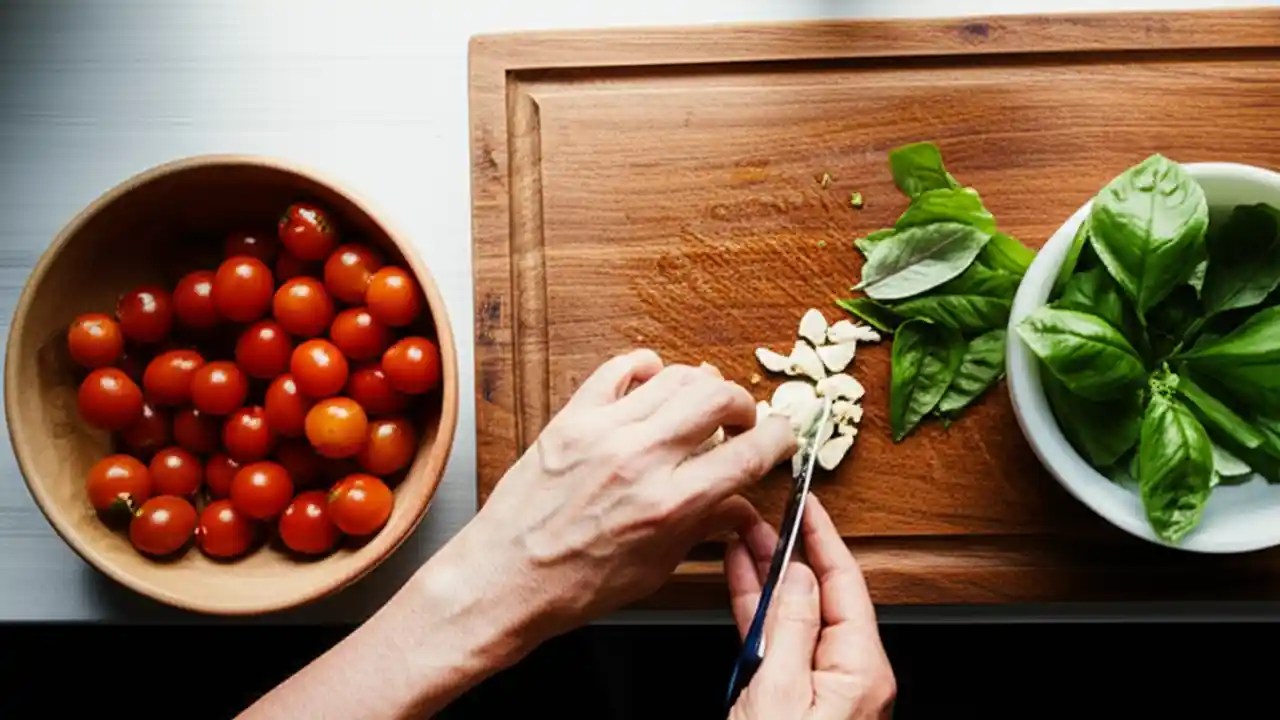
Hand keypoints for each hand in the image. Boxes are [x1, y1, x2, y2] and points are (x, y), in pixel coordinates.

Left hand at [454, 349, 796, 641]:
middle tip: (741, 421)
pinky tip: (653, 382)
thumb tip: (740, 506)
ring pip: (676, 376)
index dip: (779, 438)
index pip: (748, 453)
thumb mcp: (655, 567)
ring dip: (701, 385)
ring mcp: (603, 432)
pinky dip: (646, 367)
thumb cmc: (575, 584)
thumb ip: (703, 527)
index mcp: (669, 505)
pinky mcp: (571, 418)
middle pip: (718, 397)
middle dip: (743, 405)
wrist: (504, 580)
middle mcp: (640, 460)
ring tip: (700, 405)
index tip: (782, 436)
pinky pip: (619, 368)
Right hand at [727, 494, 895, 719]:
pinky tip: (742, 585)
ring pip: (794, 618)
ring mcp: (823, 689)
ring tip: (743, 540)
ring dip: (767, 579)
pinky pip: (780, 646)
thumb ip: (790, 631)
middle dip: (788, 553)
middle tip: (762, 519)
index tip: (806, 505)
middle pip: (820, 596)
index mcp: (860, 671)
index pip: (844, 583)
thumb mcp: (780, 695)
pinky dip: (758, 615)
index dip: (823, 538)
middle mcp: (850, 677)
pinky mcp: (797, 702)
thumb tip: (797, 578)